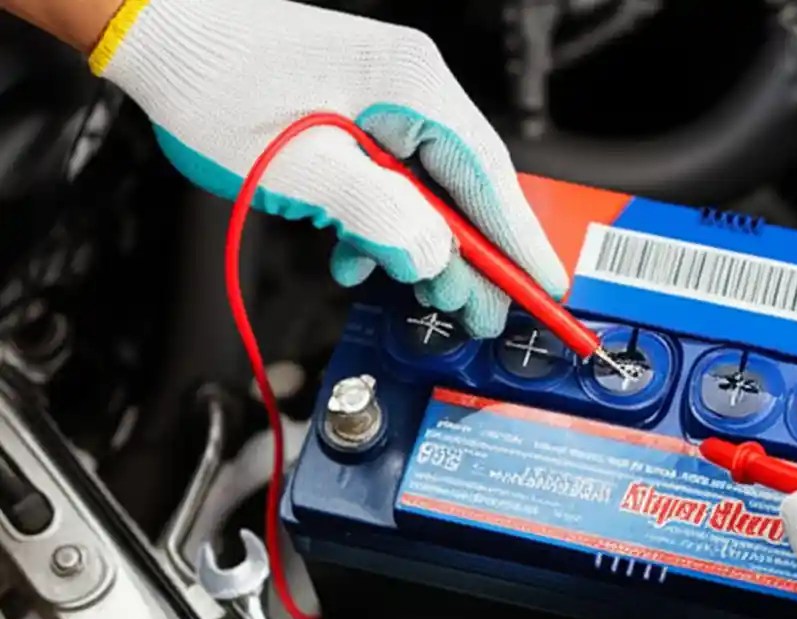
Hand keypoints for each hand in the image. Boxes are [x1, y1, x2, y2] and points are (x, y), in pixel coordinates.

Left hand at [88, 0, 566, 336]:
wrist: (158, 35)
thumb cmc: (216, 83)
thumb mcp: (303, 168)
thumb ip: (379, 217)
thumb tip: (433, 257)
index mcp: (410, 87)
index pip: (489, 177)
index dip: (520, 241)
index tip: (546, 287)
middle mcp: (409, 85)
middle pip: (468, 186)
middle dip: (472, 255)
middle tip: (479, 313)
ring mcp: (386, 96)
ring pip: (431, 188)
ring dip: (419, 244)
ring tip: (409, 288)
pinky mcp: (360, 111)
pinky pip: (395, 178)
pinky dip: (384, 222)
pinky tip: (357, 251)